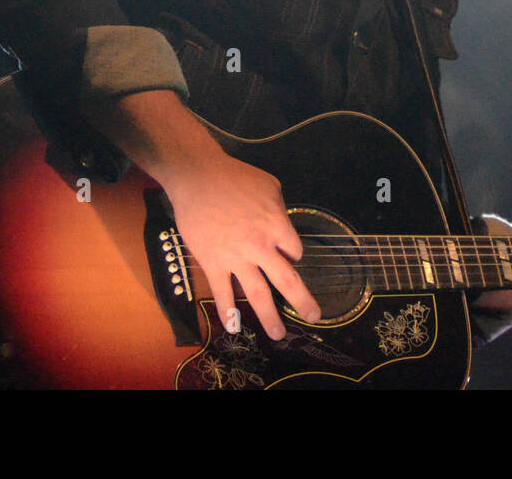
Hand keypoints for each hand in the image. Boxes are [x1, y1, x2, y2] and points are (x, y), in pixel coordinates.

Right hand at [86, 89, 320, 341]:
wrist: (197, 178)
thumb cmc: (234, 177)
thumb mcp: (269, 185)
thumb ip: (279, 207)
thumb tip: (281, 220)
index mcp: (277, 225)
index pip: (295, 251)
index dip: (293, 255)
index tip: (287, 256)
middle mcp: (261, 246)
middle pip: (286, 280)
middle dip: (302, 301)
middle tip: (314, 316)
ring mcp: (236, 258)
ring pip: (258, 294)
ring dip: (269, 317)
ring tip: (278, 335)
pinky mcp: (213, 263)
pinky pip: (222, 292)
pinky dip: (227, 312)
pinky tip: (233, 328)